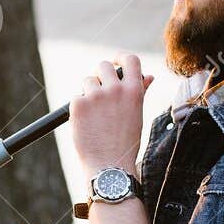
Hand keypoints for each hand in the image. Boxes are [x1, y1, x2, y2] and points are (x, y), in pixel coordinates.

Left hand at [71, 54, 152, 179]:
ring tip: (95, 116)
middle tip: (99, 93)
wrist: (109, 165)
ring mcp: (95, 96)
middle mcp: (115, 89)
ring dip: (88, 94)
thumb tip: (148, 76)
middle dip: (99, 76)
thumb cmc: (126, 143)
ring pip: (87, 82)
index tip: (115, 62)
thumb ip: (139, 92)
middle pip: (102, 66)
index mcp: (134, 90)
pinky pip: (76, 98)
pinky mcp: (78, 104)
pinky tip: (86, 124)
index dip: (120, 58)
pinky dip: (78, 108)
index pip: (130, 60)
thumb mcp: (138, 114)